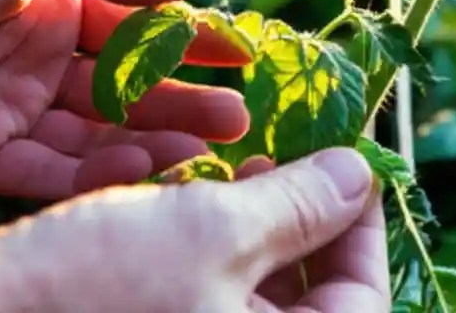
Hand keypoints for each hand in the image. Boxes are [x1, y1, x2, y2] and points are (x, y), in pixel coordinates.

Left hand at [0, 0, 251, 198]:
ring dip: (150, 142)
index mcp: (46, 1)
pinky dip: (91, 174)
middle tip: (239, 114)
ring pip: (92, 137)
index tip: (244, 52)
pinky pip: (42, 173)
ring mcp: (4, 112)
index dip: (188, 40)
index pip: (134, 26)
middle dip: (180, 100)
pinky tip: (140, 167)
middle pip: (122, 89)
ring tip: (210, 143)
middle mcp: (33, 61)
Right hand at [0, 147, 389, 311]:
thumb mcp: (212, 232)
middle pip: (310, 300)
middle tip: (286, 158)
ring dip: (255, 231)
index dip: (363, 226)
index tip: (350, 163)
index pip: (362, 304)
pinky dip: (207, 253)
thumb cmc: (92, 288)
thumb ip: (299, 204)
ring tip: (233, 171)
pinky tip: (184, 203)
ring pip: (253, 296)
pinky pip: (203, 302)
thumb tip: (360, 175)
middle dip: (304, 222)